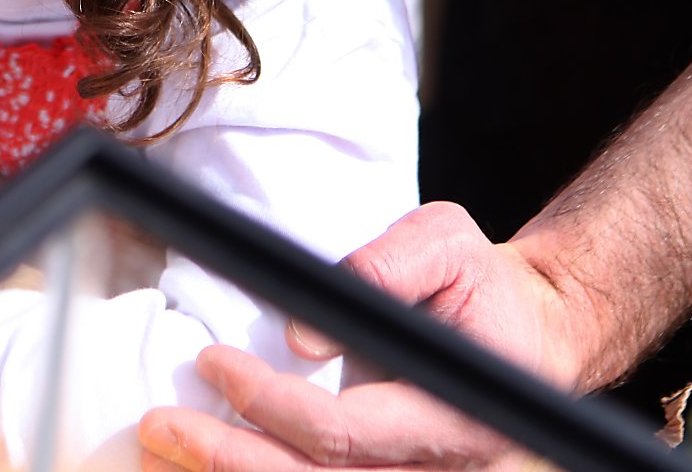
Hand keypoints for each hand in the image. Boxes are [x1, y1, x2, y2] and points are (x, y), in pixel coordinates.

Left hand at [138, 202, 583, 470]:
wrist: (531, 332)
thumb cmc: (485, 286)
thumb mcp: (447, 243)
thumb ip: (384, 268)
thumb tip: (300, 333)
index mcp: (452, 417)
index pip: (344, 431)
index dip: (270, 404)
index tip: (212, 363)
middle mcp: (433, 470)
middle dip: (228, 458)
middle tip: (159, 424)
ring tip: (163, 451)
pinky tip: (206, 463)